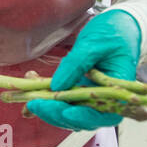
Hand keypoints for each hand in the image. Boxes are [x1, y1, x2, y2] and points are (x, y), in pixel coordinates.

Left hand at [25, 10, 141, 130]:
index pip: (102, 115)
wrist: (118, 27)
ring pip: (67, 113)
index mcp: (118, 92)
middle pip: (80, 119)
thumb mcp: (95, 44)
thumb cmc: (114, 33)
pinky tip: (31, 81)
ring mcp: (89, 98)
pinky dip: (44, 96)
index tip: (65, 111)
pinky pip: (61, 101)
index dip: (83, 118)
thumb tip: (56, 86)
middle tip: (33, 103)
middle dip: (55, 113)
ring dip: (46, 106)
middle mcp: (104, 100)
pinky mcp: (78, 93)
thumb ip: (76, 65)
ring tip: (28, 88)